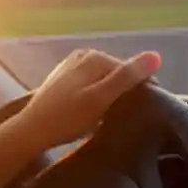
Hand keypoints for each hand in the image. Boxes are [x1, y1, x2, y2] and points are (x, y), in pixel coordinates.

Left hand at [12, 49, 161, 151]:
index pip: (133, 70)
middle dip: (126, 94)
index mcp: (95, 57)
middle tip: (128, 118)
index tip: (146, 113)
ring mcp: (71, 67)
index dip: (143, 91)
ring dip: (112, 98)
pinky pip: (91, 87)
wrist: (31, 131)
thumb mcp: (101, 98)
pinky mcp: (64, 81)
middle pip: (118, 75)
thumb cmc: (67, 118)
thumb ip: (127, 77)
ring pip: (104, 81)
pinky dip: (97, 99)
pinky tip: (94, 115)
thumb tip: (156, 56)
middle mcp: (83, 55)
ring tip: (112, 119)